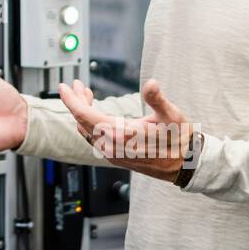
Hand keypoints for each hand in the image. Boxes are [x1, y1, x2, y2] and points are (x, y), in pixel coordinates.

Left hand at [60, 78, 193, 182]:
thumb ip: (158, 99)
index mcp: (121, 135)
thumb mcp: (172, 115)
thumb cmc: (179, 140)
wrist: (185, 165)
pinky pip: (93, 139)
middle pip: (82, 121)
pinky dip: (90, 123)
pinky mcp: (115, 157)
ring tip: (86, 94)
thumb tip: (151, 84)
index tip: (63, 86)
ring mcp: (112, 154)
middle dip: (76, 101)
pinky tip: (96, 111)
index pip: (85, 115)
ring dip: (83, 112)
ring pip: (86, 131)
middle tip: (76, 85)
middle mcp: (112, 147)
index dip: (71, 100)